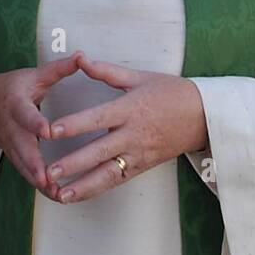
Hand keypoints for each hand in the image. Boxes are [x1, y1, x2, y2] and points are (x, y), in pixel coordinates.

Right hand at [0, 51, 83, 196]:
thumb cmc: (14, 88)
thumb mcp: (33, 76)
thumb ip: (58, 70)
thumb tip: (82, 55)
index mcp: (17, 105)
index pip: (26, 115)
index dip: (36, 123)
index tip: (48, 131)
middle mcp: (12, 129)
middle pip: (22, 149)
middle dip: (35, 165)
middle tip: (48, 178)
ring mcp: (12, 147)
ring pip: (25, 167)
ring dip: (40, 182)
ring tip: (59, 194)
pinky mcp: (16, 159)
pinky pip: (28, 175)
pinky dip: (41, 187)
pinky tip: (59, 197)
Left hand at [43, 52, 208, 203]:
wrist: (204, 116)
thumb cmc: (172, 92)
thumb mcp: (140, 77)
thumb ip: (107, 71)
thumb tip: (81, 60)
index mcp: (130, 109)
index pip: (98, 118)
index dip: (75, 124)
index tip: (52, 130)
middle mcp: (133, 134)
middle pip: (100, 151)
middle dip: (74, 163)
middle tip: (50, 172)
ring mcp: (138, 154)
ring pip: (108, 174)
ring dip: (83, 186)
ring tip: (60, 195)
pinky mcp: (143, 166)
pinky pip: (118, 180)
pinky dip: (98, 189)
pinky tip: (79, 195)